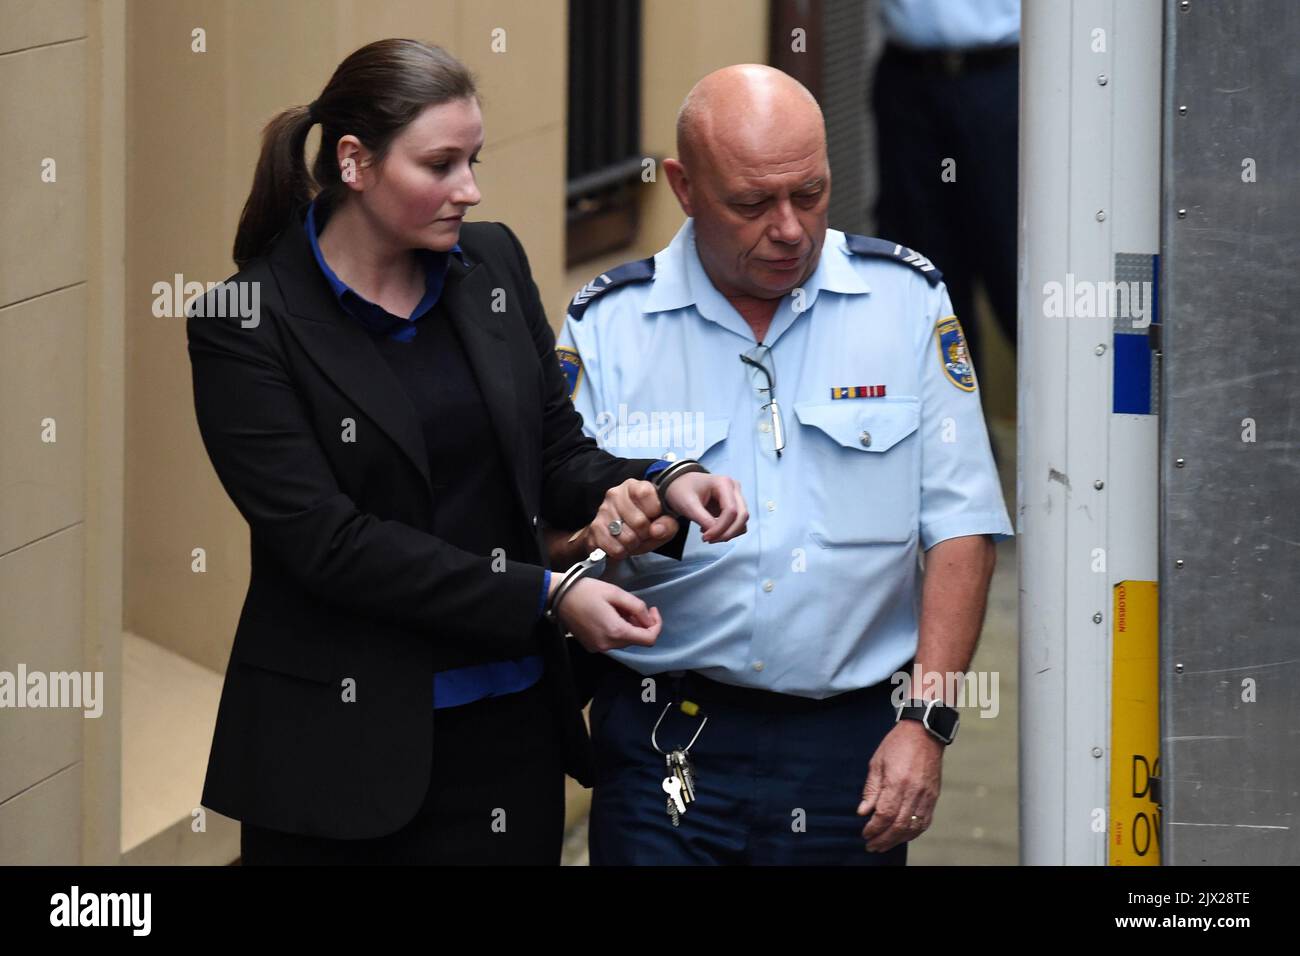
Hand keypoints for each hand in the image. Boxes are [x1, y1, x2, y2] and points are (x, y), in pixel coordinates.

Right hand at [552, 576, 661, 652]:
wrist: (558, 597)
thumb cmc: (586, 591)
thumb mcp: (615, 592)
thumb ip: (637, 607)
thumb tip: (649, 619)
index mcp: (616, 632)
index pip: (649, 639)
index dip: (656, 625)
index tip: (652, 610)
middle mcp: (608, 645)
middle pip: (637, 640)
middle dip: (640, 623)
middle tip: (631, 606)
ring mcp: (598, 648)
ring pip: (625, 641)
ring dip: (628, 626)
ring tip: (617, 609)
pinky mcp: (592, 646)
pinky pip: (613, 641)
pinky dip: (617, 630)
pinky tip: (608, 616)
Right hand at [586, 478, 680, 559]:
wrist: (619, 534)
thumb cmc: (643, 524)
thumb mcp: (663, 523)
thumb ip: (668, 524)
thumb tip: (657, 529)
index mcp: (634, 487)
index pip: (645, 493)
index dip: (654, 510)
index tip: (655, 516)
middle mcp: (616, 494)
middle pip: (639, 521)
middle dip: (645, 534)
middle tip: (644, 533)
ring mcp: (603, 511)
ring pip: (627, 537)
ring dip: (633, 544)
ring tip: (633, 539)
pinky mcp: (595, 528)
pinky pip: (615, 548)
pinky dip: (622, 551)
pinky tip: (622, 545)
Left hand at [663, 472, 747, 542]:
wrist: (679, 484)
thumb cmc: (682, 490)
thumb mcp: (688, 505)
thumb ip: (703, 519)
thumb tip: (716, 534)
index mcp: (723, 483)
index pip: (731, 511)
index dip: (720, 528)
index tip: (706, 538)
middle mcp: (734, 488)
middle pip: (742, 516)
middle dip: (727, 533)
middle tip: (709, 540)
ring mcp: (736, 496)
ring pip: (742, 521)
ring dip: (728, 533)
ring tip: (708, 535)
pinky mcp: (734, 505)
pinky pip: (738, 523)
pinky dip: (728, 530)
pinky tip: (712, 529)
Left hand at [856, 720, 944, 852]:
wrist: (924, 733)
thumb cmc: (897, 744)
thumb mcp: (876, 763)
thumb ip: (871, 790)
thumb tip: (863, 812)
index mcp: (898, 782)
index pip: (885, 814)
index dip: (874, 828)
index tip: (865, 833)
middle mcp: (914, 792)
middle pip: (899, 825)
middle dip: (884, 839)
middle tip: (872, 846)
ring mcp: (927, 796)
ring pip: (913, 827)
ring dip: (897, 840)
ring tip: (884, 845)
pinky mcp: (934, 797)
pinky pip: (925, 822)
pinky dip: (913, 833)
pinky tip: (902, 836)